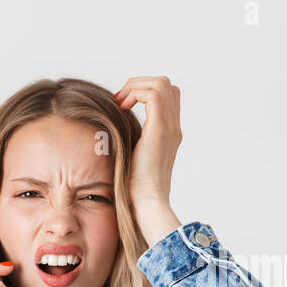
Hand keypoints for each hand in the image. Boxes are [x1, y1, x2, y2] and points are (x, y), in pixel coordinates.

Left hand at [114, 76, 183, 244]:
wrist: (146, 202)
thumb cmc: (134, 188)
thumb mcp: (133, 157)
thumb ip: (132, 142)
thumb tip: (113, 130)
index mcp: (168, 133)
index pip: (167, 96)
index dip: (145, 92)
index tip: (123, 104)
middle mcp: (173, 127)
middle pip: (167, 85)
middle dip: (140, 84)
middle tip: (120, 101)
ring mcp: (169, 127)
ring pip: (161, 84)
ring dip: (136, 86)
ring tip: (120, 102)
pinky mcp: (160, 130)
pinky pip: (153, 94)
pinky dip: (135, 93)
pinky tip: (121, 107)